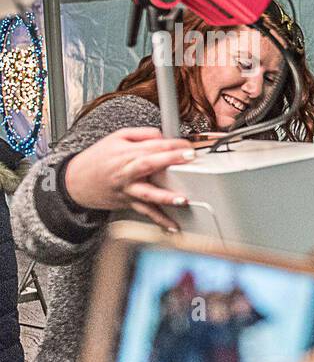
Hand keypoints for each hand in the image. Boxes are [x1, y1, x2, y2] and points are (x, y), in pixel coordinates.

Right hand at [62, 127, 194, 230]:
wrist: (76, 181)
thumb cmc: (98, 158)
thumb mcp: (117, 137)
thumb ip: (143, 134)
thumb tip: (165, 137)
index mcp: (126, 153)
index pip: (152, 146)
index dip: (171, 145)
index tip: (188, 147)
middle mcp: (127, 171)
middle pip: (148, 164)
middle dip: (170, 160)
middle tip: (189, 159)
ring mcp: (128, 189)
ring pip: (147, 194)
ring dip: (165, 197)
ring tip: (183, 200)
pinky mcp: (128, 202)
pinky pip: (145, 212)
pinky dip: (159, 220)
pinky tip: (173, 226)